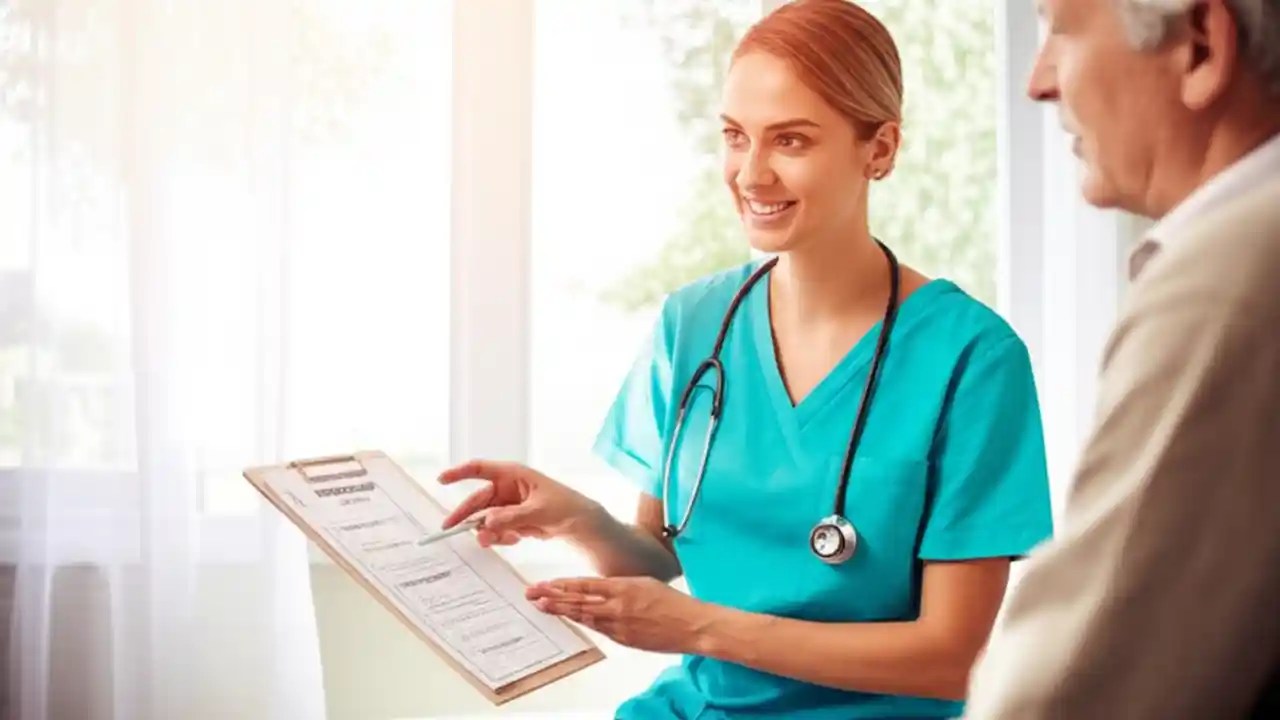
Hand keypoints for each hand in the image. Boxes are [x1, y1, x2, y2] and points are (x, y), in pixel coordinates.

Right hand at [437, 459, 601, 547]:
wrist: (582, 526)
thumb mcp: (539, 511)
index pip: (480, 469)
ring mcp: (510, 506)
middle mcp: (508, 488)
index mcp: (514, 474)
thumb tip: (487, 522)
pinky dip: (501, 537)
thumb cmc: (566, 507)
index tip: (441, 480)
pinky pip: (497, 529)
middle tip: (450, 528)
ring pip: (486, 518)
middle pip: (478, 499)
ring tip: (492, 540)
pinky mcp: (513, 521)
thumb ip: (512, 517)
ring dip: (486, 530)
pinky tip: (514, 539)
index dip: (459, 473)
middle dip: (466, 515)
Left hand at [526, 576, 713, 653]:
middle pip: (578, 602)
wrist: (691, 625)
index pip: (585, 585)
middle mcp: (617, 607)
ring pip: (585, 617)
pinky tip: (571, 619)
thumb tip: (601, 589)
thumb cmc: (672, 602)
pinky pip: (599, 629)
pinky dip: (584, 622)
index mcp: (623, 588)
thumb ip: (620, 586)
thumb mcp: (644, 583)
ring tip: (543, 607)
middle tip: (533, 595)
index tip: (545, 583)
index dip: (562, 585)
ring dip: (563, 611)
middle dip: (553, 598)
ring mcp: (619, 625)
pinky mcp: (624, 639)